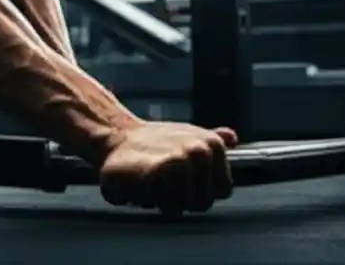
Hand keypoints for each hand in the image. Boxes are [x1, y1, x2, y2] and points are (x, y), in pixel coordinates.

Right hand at [98, 121, 237, 216]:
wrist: (113, 136)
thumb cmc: (149, 142)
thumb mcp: (184, 136)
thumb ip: (211, 140)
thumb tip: (231, 136)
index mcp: (212, 145)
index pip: (223, 190)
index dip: (201, 190)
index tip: (183, 181)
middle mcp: (201, 151)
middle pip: (203, 202)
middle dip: (182, 199)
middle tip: (163, 180)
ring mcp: (181, 161)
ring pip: (185, 207)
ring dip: (165, 200)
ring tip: (152, 180)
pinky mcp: (161, 172)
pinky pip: (168, 207)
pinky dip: (154, 201)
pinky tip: (142, 183)